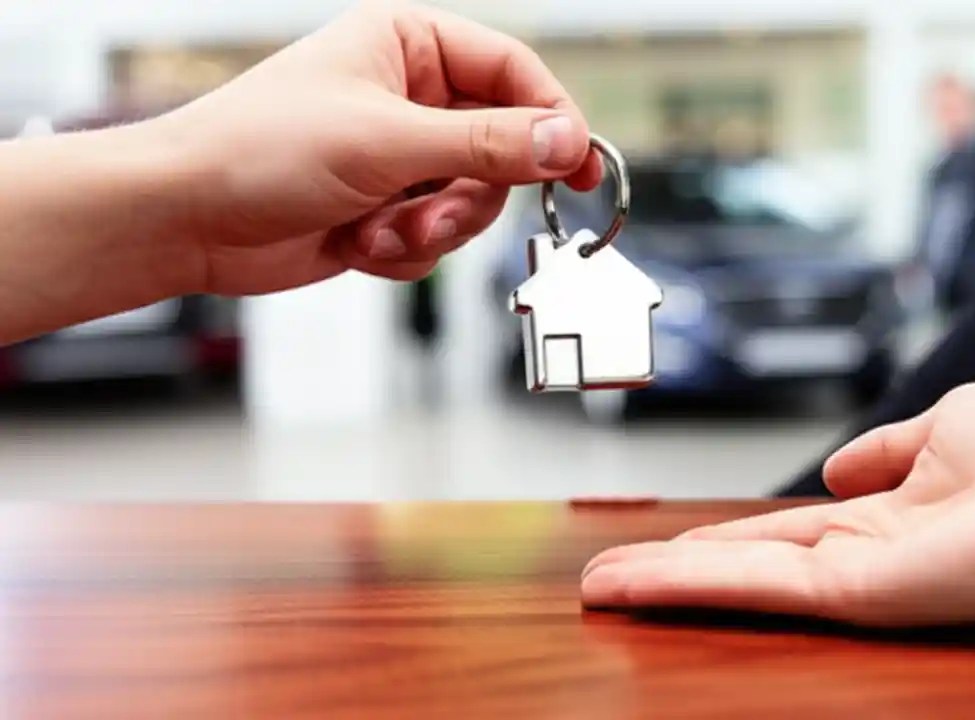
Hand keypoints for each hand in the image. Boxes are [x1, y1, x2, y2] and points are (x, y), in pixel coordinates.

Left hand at [155, 0, 600, 294]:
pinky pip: (438, 238)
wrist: (187, 219)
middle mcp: (411, 97)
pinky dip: (406, 251)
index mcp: (409, 46)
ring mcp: (400, 157)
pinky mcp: (388, 209)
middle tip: (439, 213)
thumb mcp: (387, 140)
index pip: (514, 71)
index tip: (581, 165)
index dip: (552, 119)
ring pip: (473, 201)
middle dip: (470, 194)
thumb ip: (488, 144)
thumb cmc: (258, 150)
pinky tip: (356, 242)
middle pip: (503, 148)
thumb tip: (568, 142)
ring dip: (432, 229)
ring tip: (382, 231)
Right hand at [581, 383, 974, 626]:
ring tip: (599, 589)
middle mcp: (860, 556)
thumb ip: (888, 447)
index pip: (779, 533)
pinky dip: (693, 587)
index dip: (718, 539)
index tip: (666, 542)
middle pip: (746, 567)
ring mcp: (854, 581)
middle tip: (604, 580)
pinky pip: (760, 587)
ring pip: (740, 585)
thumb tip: (843, 465)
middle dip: (673, 574)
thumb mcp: (948, 426)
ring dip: (664, 587)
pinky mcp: (856, 594)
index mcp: (881, 518)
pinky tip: (640, 583)